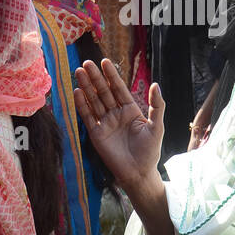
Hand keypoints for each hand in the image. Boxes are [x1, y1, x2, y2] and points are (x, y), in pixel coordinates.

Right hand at [72, 59, 163, 191]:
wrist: (138, 173)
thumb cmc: (150, 151)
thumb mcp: (157, 126)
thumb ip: (157, 106)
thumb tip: (155, 84)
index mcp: (130, 110)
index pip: (119, 88)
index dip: (112, 75)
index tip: (104, 62)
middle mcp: (116, 114)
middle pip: (104, 92)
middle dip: (95, 78)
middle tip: (87, 63)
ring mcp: (105, 123)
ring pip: (94, 101)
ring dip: (86, 87)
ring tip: (78, 72)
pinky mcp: (96, 134)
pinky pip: (88, 116)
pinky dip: (82, 105)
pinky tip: (77, 92)